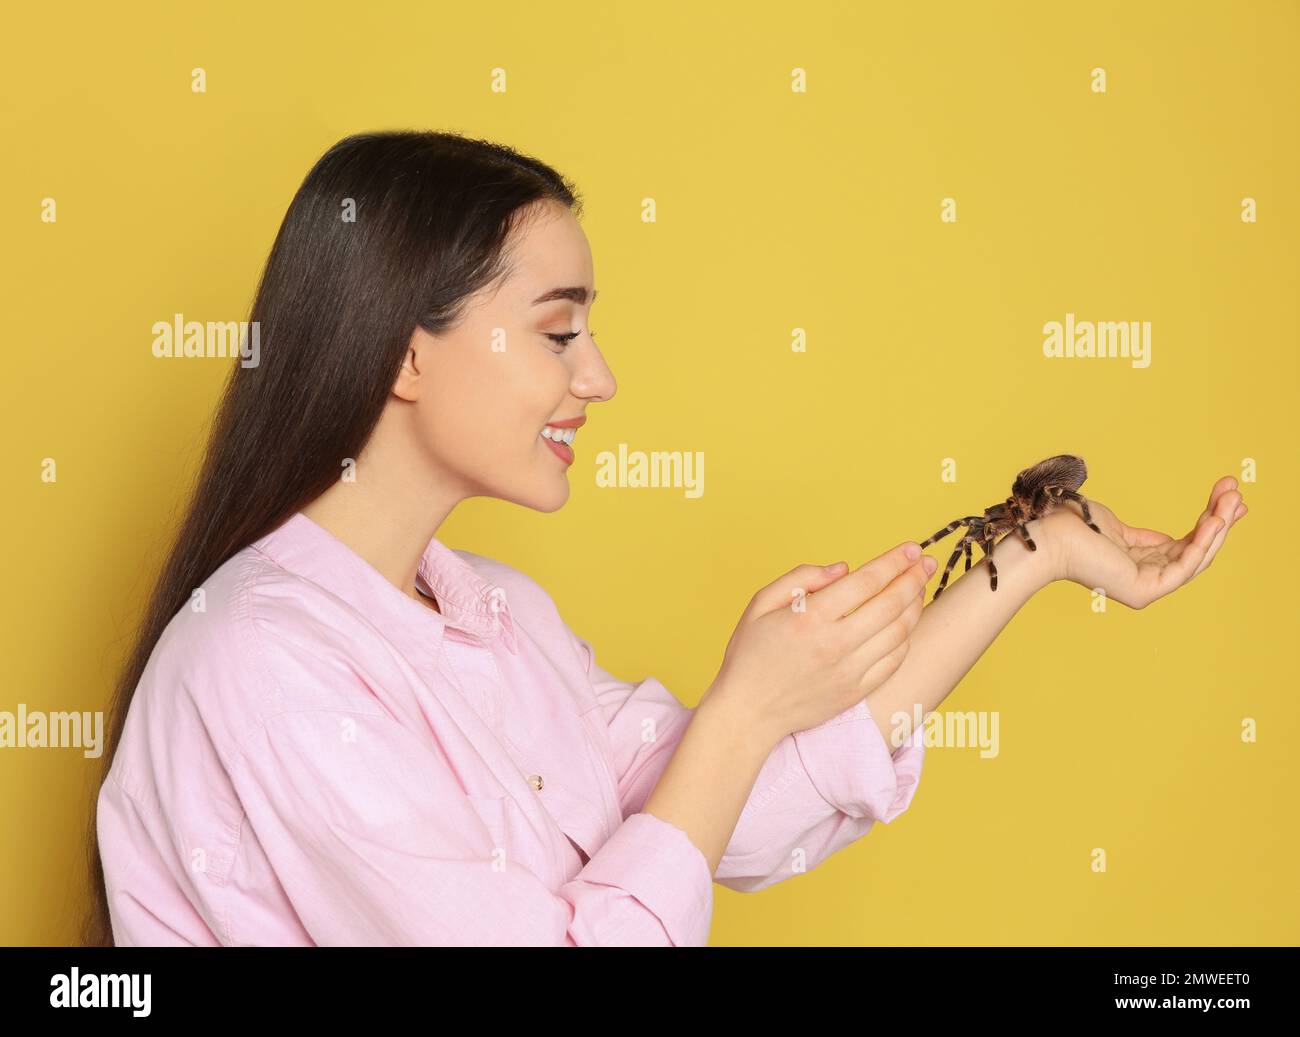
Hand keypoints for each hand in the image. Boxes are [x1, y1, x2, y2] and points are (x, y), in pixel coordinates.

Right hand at [702, 543, 935, 746]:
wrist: (748, 713)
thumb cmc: (750, 654)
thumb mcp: (759, 604)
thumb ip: (800, 578)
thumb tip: (843, 569)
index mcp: (810, 617)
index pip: (866, 581)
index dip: (895, 561)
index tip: (912, 549)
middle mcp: (834, 643)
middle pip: (892, 603)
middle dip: (915, 577)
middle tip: (926, 563)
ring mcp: (849, 671)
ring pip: (900, 632)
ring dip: (915, 606)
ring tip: (918, 589)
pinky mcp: (856, 692)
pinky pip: (894, 661)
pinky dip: (905, 639)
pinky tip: (905, 625)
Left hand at [1042, 475, 1247, 608]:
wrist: (1048, 534)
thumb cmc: (1073, 527)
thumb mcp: (1120, 530)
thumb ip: (1147, 537)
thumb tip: (1165, 537)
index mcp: (1139, 567)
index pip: (1185, 546)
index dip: (1210, 522)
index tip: (1228, 494)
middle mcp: (1146, 580)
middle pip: (1195, 551)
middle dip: (1220, 520)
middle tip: (1236, 491)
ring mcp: (1146, 588)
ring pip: (1195, 557)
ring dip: (1217, 527)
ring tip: (1232, 498)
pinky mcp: (1145, 589)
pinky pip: (1184, 565)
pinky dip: (1203, 541)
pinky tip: (1215, 519)